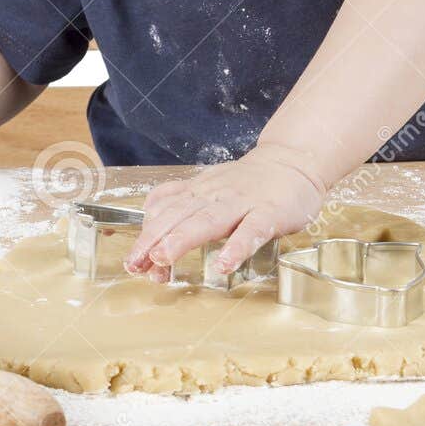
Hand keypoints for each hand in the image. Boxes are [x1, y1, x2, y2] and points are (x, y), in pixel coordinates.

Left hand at [123, 141, 327, 282]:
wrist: (292, 161)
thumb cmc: (247, 181)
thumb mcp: (208, 185)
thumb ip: (181, 201)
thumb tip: (148, 216)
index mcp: (199, 193)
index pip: (166, 213)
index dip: (146, 235)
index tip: (132, 261)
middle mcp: (215, 196)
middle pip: (180, 216)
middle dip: (154, 239)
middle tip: (136, 263)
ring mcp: (242, 203)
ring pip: (209, 220)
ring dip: (183, 239)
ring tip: (163, 258)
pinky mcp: (270, 212)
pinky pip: (253, 230)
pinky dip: (238, 247)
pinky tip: (225, 264)